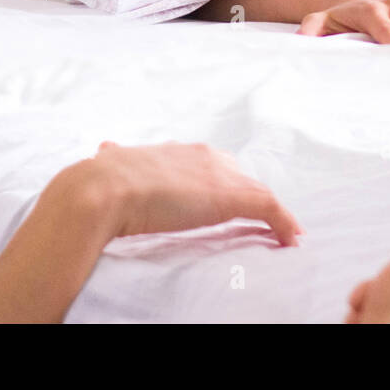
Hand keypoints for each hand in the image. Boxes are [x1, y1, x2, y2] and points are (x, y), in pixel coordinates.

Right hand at [80, 141, 301, 245]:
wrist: (101, 190)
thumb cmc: (98, 184)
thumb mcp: (111, 168)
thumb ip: (114, 161)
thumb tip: (103, 150)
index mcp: (175, 152)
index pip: (208, 165)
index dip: (218, 184)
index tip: (219, 201)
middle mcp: (201, 156)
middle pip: (237, 176)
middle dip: (245, 196)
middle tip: (251, 222)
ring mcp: (218, 175)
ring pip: (257, 191)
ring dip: (271, 213)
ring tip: (281, 232)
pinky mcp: (232, 196)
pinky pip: (269, 208)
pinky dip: (284, 223)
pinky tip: (291, 238)